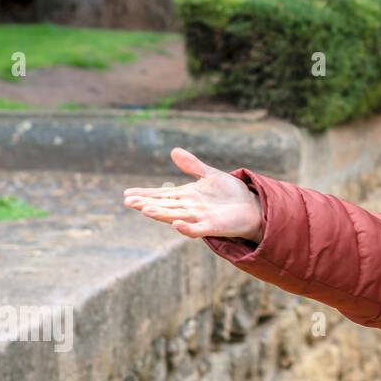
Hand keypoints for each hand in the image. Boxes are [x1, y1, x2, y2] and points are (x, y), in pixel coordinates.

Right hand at [123, 147, 263, 240]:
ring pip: (176, 216)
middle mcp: (190, 208)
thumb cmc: (230, 194)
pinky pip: (197, 229)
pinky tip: (176, 224)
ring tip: (145, 210)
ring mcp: (200, 218)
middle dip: (147, 204)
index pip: (162, 195)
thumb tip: (173, 151)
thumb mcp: (210, 176)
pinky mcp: (213, 227)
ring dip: (161, 214)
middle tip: (128, 201)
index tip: (127, 194)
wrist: (253, 207)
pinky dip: (187, 228)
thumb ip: (192, 166)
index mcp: (187, 196)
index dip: (145, 194)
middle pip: (164, 206)